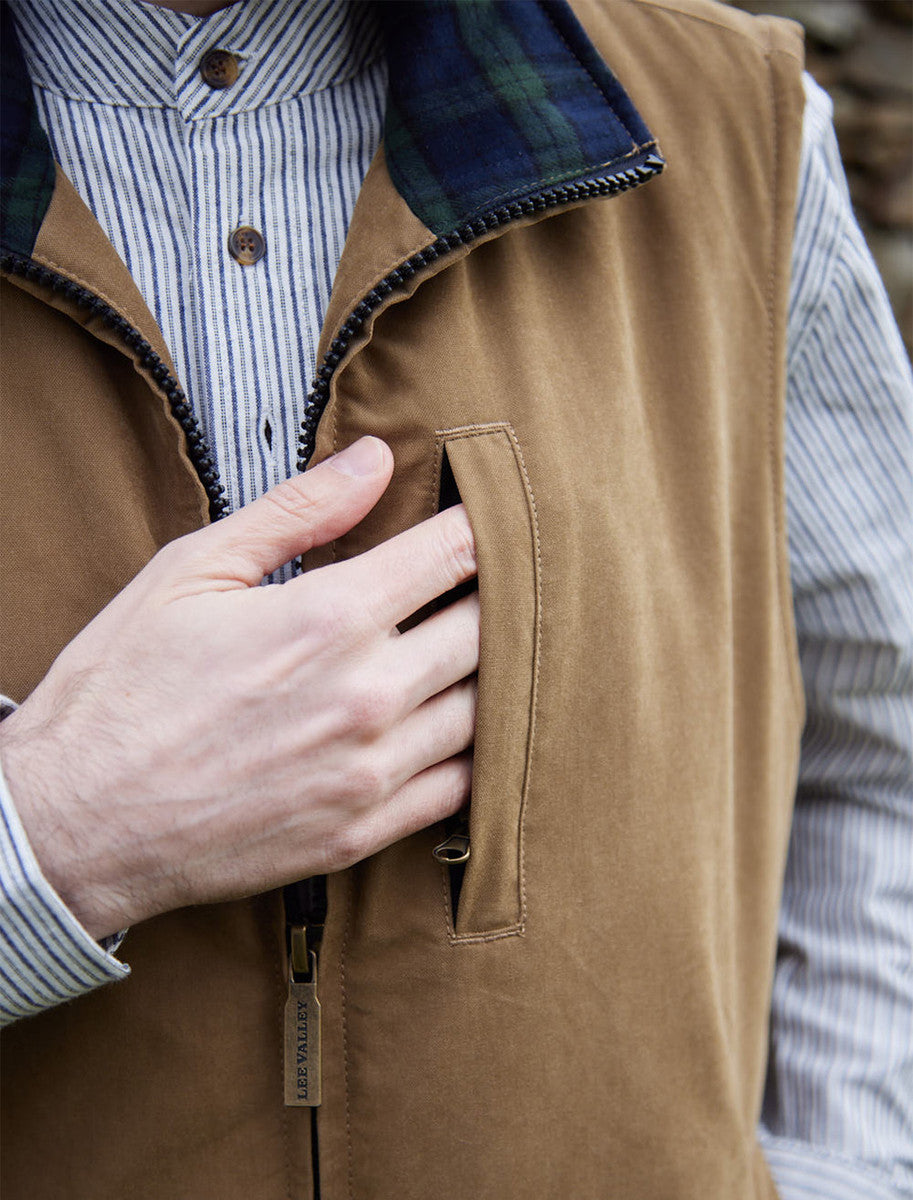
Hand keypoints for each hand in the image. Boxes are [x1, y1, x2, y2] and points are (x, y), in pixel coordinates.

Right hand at [0, 437, 477, 938]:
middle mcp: (366, 696)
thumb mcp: (191, 572)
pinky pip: (461, 788)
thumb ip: (296, 512)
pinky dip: (476, 751)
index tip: (488, 519)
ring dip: (493, 672)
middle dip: (498, 596)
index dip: (485, 526)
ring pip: (487, 710)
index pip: (455, 553)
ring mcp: (369, 772)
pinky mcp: (361, 833)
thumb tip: (378, 460)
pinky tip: (457, 726)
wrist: (73, 823)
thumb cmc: (121, 690)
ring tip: (478, 650)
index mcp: (328, 617)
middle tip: (492, 582)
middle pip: (489, 630)